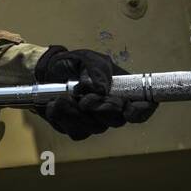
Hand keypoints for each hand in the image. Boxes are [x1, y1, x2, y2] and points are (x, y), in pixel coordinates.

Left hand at [33, 46, 157, 140]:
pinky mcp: (75, 128)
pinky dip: (62, 118)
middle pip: (117, 121)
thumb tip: (101, 89)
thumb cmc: (74, 64)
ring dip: (77, 113)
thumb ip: (97, 70)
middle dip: (101, 110)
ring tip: (63, 98)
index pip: (142, 108)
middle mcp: (111, 110)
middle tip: (85, 99)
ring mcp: (94, 121)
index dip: (140, 111)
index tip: (127, 108)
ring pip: (94, 128)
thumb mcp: (88, 59)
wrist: (48, 71)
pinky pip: (74, 131)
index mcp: (123, 92)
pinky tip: (55, 104)